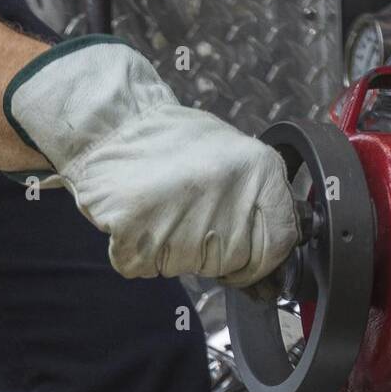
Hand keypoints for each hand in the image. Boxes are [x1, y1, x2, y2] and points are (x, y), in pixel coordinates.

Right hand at [5, 38, 299, 286]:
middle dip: (205, 251)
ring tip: (156, 208)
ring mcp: (186, 219)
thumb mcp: (233, 154)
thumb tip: (271, 248)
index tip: (242, 259)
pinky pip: (144, 266)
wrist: (112, 123)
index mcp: (261, 172)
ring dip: (166, 249)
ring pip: (185, 267)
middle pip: (229, 263)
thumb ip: (255, 198)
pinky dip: (133, 251)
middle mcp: (230, 196)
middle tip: (181, 214)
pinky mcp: (140, 237)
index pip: (278, 245)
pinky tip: (133, 217)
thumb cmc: (169, 140)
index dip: (257, 260)